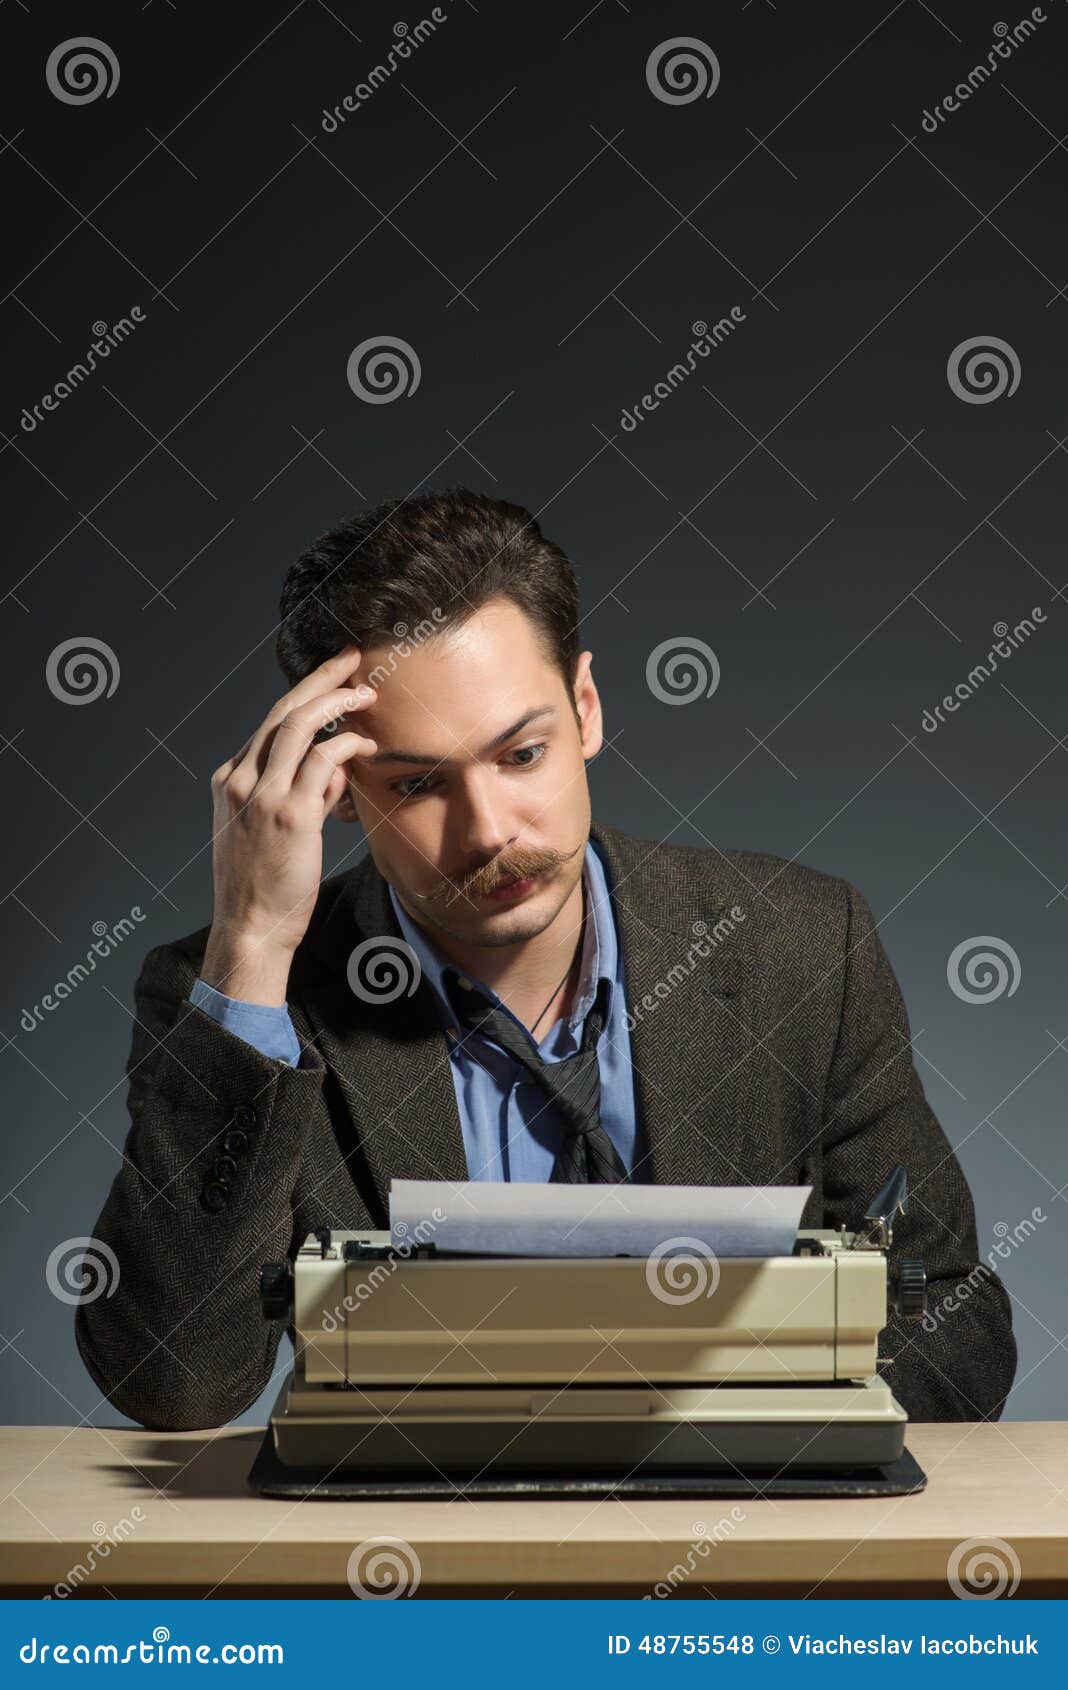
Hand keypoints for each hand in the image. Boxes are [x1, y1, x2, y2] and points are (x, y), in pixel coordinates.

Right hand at [200, 645, 376, 1003]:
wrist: (250, 929)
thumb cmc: (264, 886)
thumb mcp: (268, 831)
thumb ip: (299, 794)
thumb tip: (335, 770)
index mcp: (230, 781)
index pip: (269, 724)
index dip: (304, 698)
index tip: (332, 681)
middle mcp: (240, 780)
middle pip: (281, 710)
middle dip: (319, 679)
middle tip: (350, 659)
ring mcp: (262, 796)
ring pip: (298, 725)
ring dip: (336, 702)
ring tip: (366, 693)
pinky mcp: (290, 816)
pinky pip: (322, 762)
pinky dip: (347, 747)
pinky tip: (366, 748)